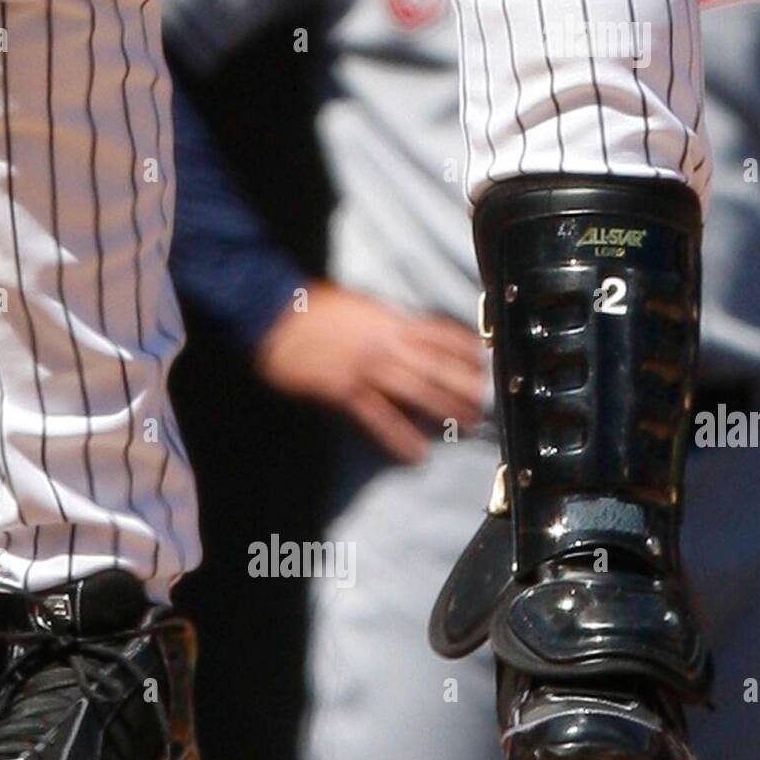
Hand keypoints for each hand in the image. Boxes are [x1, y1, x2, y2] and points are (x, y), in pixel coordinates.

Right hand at [255, 282, 487, 462]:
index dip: (464, 348)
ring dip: (444, 408)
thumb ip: (386, 323)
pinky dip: (399, 436)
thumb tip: (407, 335)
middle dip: (464, 383)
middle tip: (486, 401)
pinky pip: (379, 417)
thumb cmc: (311, 309)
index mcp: (388, 320)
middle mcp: (384, 342)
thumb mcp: (359, 307)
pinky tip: (416, 453)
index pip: (437, 333)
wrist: (274, 313)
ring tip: (465, 424)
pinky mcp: (344, 389)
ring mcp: (366, 366)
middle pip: (435, 365)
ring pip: (416, 390)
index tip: (484, 360)